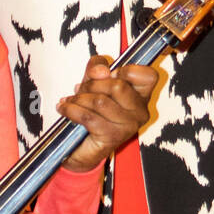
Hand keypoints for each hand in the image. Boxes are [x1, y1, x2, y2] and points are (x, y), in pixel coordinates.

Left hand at [57, 56, 157, 172]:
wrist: (80, 146)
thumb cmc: (92, 110)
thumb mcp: (94, 80)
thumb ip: (98, 67)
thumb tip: (101, 71)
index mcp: (142, 96)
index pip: (148, 76)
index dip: (127, 70)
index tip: (109, 74)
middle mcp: (140, 112)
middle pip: (118, 86)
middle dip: (92, 85)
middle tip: (81, 90)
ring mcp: (128, 126)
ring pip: (100, 101)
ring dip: (79, 99)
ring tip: (71, 101)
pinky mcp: (112, 137)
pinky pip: (89, 117)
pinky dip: (72, 110)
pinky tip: (65, 108)